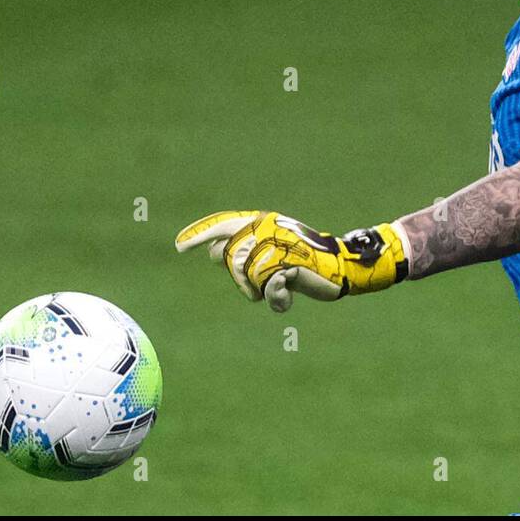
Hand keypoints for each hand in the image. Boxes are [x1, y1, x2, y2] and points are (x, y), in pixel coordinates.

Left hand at [174, 211, 407, 311]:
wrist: (341, 267)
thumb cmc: (306, 262)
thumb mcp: (273, 251)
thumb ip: (245, 249)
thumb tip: (210, 254)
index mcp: (261, 221)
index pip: (223, 224)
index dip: (199, 234)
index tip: (178, 247)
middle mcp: (266, 228)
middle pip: (230, 259)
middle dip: (242, 279)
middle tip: (266, 284)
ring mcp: (277, 245)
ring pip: (247, 277)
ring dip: (262, 290)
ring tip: (282, 286)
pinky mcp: (288, 263)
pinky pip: (267, 289)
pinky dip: (278, 299)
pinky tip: (291, 293)